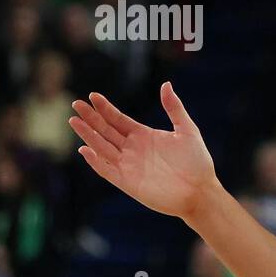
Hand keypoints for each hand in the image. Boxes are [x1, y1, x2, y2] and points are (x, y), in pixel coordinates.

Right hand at [69, 82, 217, 220]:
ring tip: (74, 121)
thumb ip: (174, 108)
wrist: (201, 191)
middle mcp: (133, 149)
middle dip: (91, 118)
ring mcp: (128, 166)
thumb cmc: (197, 162)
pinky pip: (107, 170)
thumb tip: (165, 84)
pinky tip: (85, 149)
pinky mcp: (127, 182)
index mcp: (144, 136)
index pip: (118, 119)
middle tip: (76, 104)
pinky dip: (96, 161)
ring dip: (88, 135)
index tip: (93, 96)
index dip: (105, 108)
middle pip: (106, 131)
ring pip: (102, 147)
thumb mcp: (187, 130)